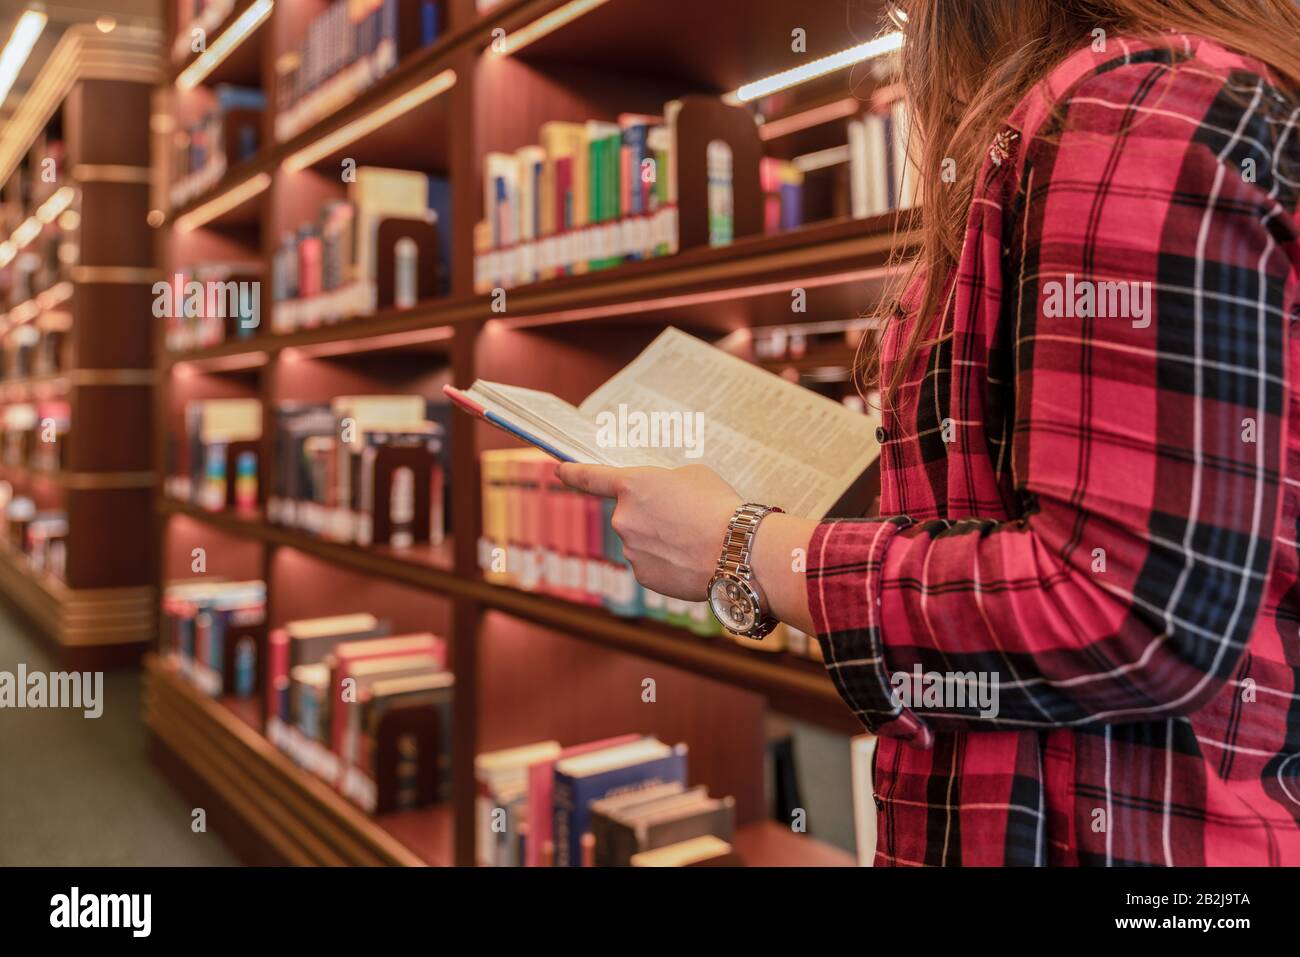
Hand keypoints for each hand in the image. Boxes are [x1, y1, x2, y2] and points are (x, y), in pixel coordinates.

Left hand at [555, 463, 741, 600]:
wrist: (737, 551)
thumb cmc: (719, 506)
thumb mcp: (694, 476)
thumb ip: (666, 483)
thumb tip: (661, 498)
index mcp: (633, 484)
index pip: (593, 477)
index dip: (575, 474)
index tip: (560, 471)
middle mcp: (623, 517)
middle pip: (631, 514)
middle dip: (652, 516)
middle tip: (687, 517)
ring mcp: (630, 549)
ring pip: (642, 542)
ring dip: (662, 540)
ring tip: (695, 540)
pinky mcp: (642, 576)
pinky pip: (651, 564)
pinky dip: (667, 562)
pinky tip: (690, 559)